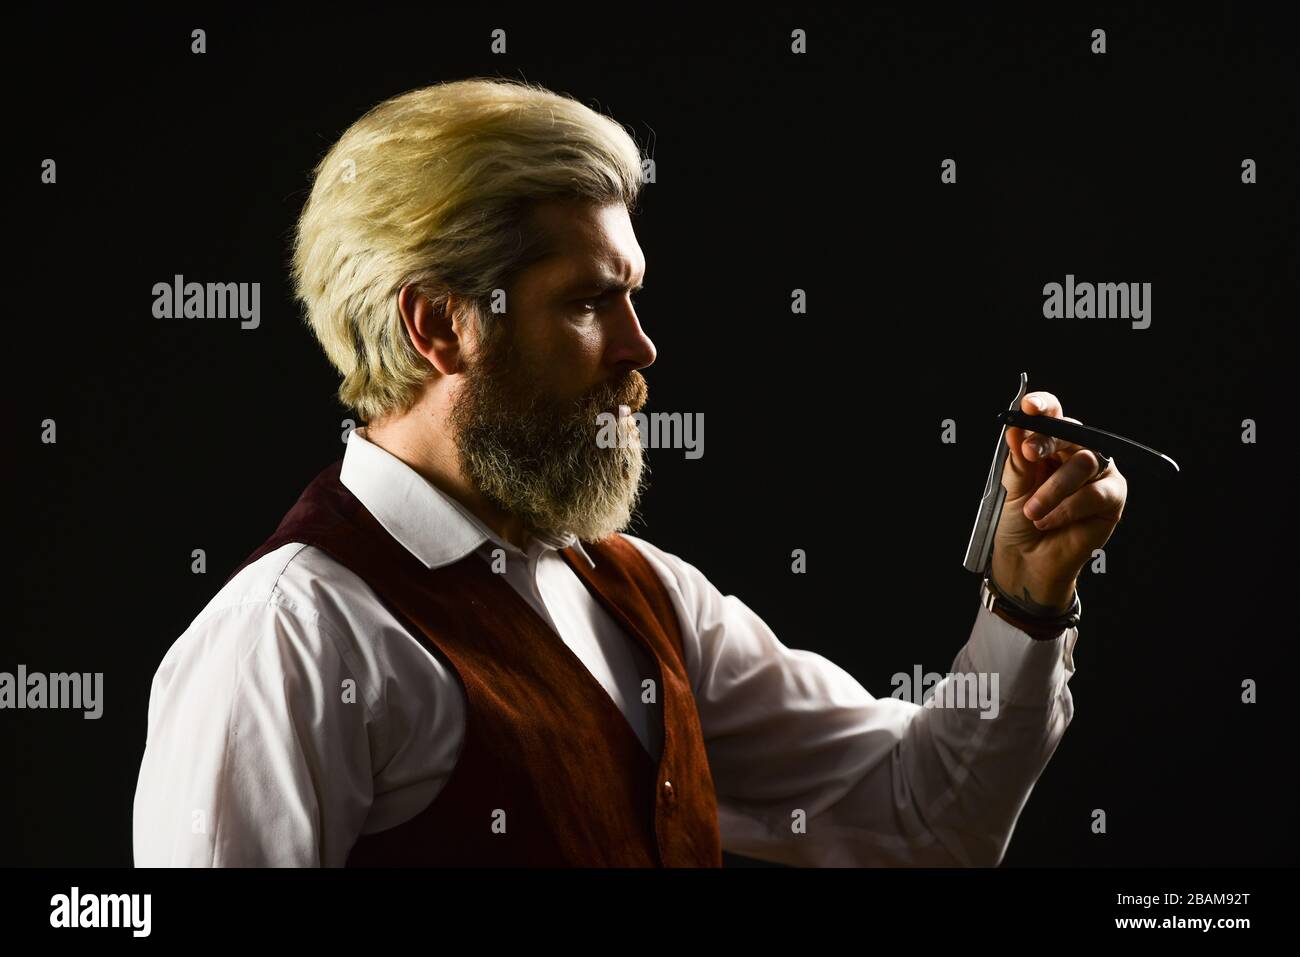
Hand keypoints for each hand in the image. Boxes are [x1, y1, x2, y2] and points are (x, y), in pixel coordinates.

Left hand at [990, 390, 1127, 612]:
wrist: (1027, 558)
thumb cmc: (1018, 520)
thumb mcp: (1011, 487)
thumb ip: (1018, 460)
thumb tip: (1015, 430)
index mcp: (1050, 444)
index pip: (1052, 414)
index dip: (1044, 405)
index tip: (1029, 407)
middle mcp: (1077, 453)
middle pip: (1072, 432)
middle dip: (1047, 441)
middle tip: (1028, 454)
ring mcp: (1098, 474)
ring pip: (1084, 462)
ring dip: (1054, 488)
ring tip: (1032, 511)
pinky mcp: (1112, 498)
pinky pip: (1095, 493)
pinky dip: (1068, 507)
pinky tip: (1048, 520)